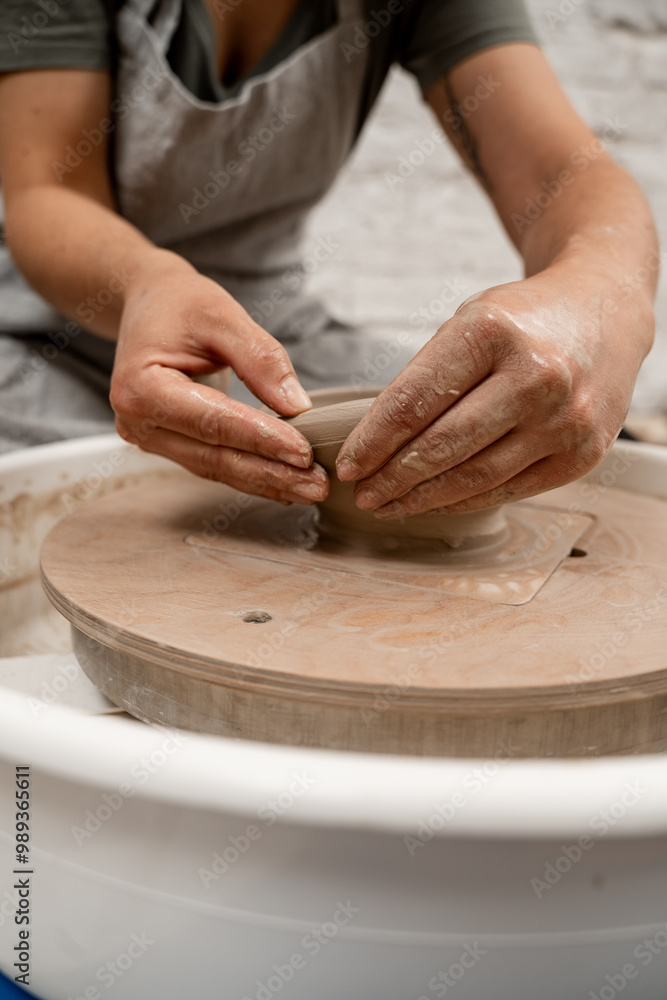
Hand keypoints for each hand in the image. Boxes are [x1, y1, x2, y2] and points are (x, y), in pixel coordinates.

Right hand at [110, 254, 328, 504]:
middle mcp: (138, 421)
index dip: (260, 438)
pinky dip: (251, 474)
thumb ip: (259, 358)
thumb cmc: (180, 304)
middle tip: (316, 485)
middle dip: (270, 472)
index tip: (303, 451)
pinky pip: (213, 463)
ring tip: (310, 488)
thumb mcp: (221, 314)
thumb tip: (296, 406)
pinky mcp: (167, 444)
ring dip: (266, 480)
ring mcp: (149, 438)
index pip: (212, 421)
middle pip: (214, 455)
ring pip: (216, 467)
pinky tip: (284, 482)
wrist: (149, 304)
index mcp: (141, 386)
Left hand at [336, 272, 651, 515]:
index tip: (348, 464)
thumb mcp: (470, 322)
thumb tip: (374, 442)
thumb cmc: (524, 320)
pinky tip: (435, 501)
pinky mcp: (583, 455)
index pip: (415, 400)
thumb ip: (429, 377)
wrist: (605, 314)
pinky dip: (465, 500)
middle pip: (443, 446)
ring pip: (475, 477)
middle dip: (392, 477)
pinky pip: (509, 489)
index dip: (373, 440)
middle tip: (363, 493)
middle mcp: (536, 376)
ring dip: (423, 498)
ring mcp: (565, 420)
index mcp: (493, 332)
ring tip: (390, 504)